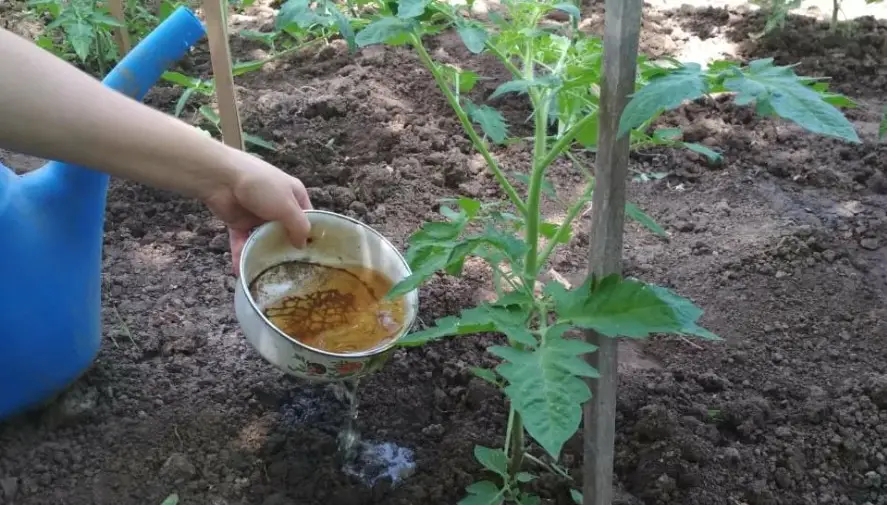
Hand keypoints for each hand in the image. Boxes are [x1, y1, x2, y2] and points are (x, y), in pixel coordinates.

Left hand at [201, 150, 312, 275]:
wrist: (222, 178)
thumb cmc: (261, 186)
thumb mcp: (287, 205)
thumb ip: (299, 227)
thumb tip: (302, 246)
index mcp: (294, 195)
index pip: (307, 218)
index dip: (311, 236)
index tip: (313, 257)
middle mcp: (278, 205)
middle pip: (286, 232)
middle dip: (287, 250)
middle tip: (293, 272)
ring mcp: (257, 215)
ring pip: (264, 240)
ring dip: (264, 256)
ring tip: (269, 276)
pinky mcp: (239, 223)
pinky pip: (242, 242)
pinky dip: (241, 255)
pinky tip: (242, 271)